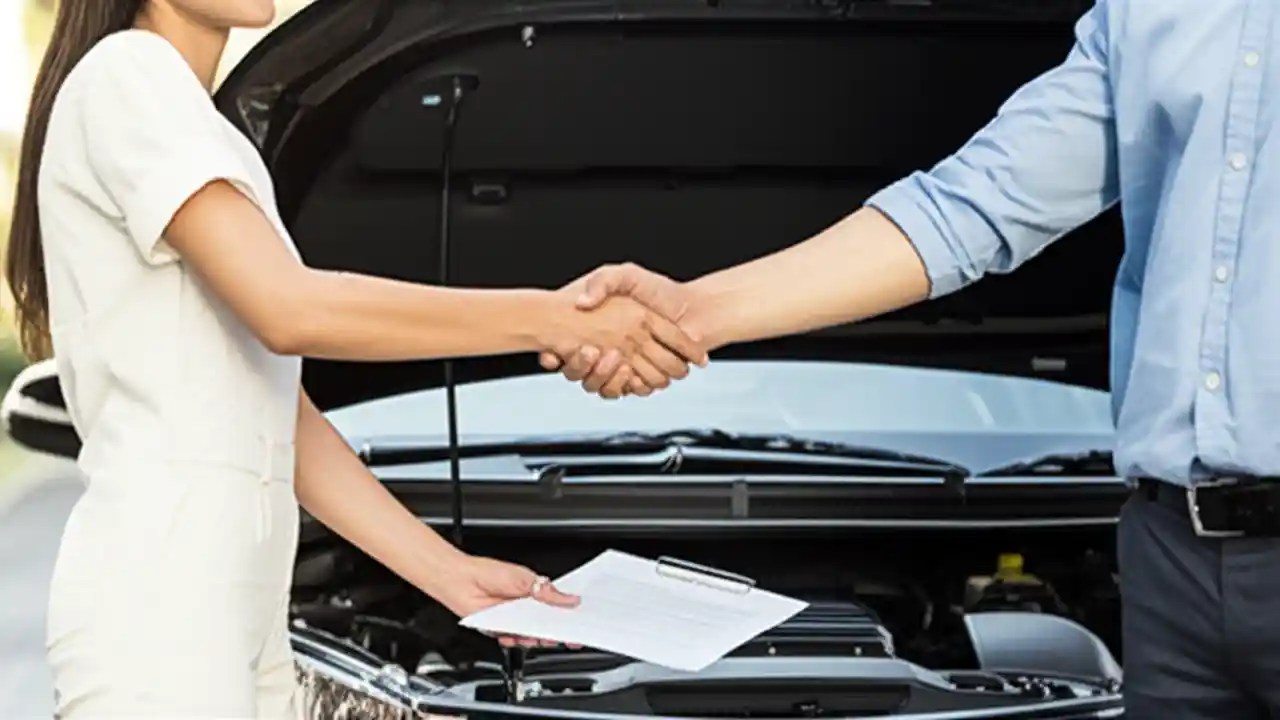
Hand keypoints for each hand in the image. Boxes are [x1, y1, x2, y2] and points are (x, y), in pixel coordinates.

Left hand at [434, 555, 580, 647]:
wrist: (460, 580)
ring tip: (536, 635)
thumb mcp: (523, 579)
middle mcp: (524, 608)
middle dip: (554, 631)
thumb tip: (570, 598)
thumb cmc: (488, 572)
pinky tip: (513, 635)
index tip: (579, 624)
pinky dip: (514, 640)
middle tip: (562, 635)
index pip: (556, 607)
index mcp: (535, 593)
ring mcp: (513, 620)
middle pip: (545, 624)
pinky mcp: (500, 630)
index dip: (568, 617)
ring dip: (534, 638)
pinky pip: (512, 640)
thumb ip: (547, 592)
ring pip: (530, 635)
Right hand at [541, 264, 708, 396]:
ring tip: (614, 358)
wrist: (697, 310)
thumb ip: (603, 281)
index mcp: (599, 327)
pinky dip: (628, 384)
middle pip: (579, 370)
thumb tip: (581, 301)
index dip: (553, 354)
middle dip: (579, 366)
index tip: (551, 355)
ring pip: (601, 384)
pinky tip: (630, 370)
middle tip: (589, 351)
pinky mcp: (641, 378)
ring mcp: (625, 365)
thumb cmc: (661, 291)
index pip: (563, 347)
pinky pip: (627, 390)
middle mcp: (609, 348)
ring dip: (603, 376)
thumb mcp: (626, 275)